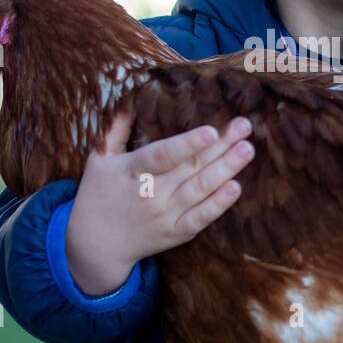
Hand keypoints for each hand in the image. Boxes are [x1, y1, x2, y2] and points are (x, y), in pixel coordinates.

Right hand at [65, 105, 254, 294]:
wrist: (94, 245)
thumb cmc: (97, 194)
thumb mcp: (98, 159)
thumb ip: (115, 128)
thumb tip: (130, 97)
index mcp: (130, 172)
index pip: (162, 156)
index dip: (187, 144)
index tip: (211, 130)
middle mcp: (150, 194)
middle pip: (190, 168)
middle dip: (220, 146)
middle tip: (245, 126)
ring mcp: (165, 216)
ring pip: (200, 189)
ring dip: (226, 169)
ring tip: (247, 149)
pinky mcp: (175, 233)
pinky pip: (200, 218)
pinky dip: (218, 205)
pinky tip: (236, 188)